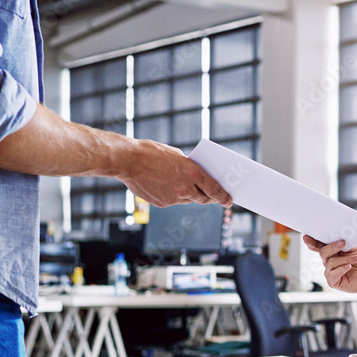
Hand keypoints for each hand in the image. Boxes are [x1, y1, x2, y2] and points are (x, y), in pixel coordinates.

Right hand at [117, 140, 231, 207]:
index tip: (229, 201)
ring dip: (189, 194)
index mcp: (192, 173)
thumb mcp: (176, 155)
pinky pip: (173, 201)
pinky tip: (164, 185)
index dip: (224, 197)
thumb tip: (194, 175)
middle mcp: (185, 188)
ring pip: (187, 200)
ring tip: (182, 184)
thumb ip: (188, 167)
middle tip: (213, 196)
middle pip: (203, 198)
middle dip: (209, 197)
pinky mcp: (162, 204)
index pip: (215, 189)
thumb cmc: (151, 153)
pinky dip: (172, 195)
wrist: (127, 161)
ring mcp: (173, 198)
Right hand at [303, 236, 356, 295]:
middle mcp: (329, 262)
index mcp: (332, 252)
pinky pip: (333, 274)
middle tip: (343, 243)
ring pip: (330, 263)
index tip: (306, 236)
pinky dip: (342, 269)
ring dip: (345, 259)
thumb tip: (337, 233)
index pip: (319, 246)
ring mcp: (330, 272)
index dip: (312, 242)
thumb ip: (344, 241)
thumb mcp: (354, 247)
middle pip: (322, 252)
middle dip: (332, 247)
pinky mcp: (334, 282)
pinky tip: (349, 267)